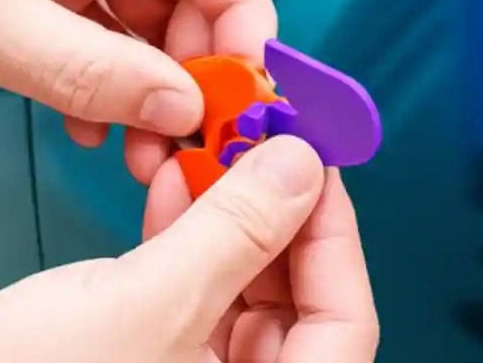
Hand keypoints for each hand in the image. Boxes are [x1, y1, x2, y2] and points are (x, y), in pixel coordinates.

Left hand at [0, 0, 273, 156]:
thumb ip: (87, 69)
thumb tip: (182, 108)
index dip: (239, 1)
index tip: (245, 83)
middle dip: (190, 53)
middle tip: (192, 137)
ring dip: (147, 74)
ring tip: (142, 152)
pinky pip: (96, 14)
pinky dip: (101, 69)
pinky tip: (93, 124)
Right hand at [0, 137, 377, 362]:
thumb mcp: (151, 302)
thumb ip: (235, 231)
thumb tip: (299, 169)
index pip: (342, 326)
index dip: (334, 235)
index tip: (313, 162)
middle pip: (295, 301)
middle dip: (277, 213)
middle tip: (263, 141)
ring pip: (240, 284)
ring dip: (228, 212)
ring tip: (211, 149)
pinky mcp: (140, 352)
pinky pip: (190, 284)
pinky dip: (186, 230)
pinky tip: (171, 179)